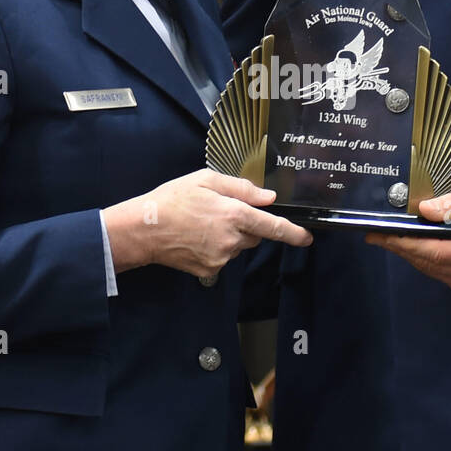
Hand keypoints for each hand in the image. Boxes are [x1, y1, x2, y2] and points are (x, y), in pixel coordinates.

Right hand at [103, 168, 311, 278]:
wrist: (143, 229)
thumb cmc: (172, 199)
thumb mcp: (206, 180)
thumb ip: (241, 188)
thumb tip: (267, 197)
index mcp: (235, 214)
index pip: (274, 226)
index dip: (294, 233)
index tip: (307, 237)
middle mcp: (232, 239)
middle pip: (255, 235)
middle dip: (247, 225)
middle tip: (220, 212)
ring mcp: (221, 257)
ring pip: (239, 246)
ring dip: (230, 236)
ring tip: (203, 223)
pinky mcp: (210, 269)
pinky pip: (223, 258)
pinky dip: (216, 248)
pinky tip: (196, 238)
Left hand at [366, 188, 450, 296]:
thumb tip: (423, 211)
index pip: (438, 252)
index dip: (408, 244)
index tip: (384, 235)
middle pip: (431, 263)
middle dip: (402, 248)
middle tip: (377, 234)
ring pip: (431, 269)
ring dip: (409, 254)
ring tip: (389, 238)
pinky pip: (438, 272)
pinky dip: (423, 259)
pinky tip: (411, 246)